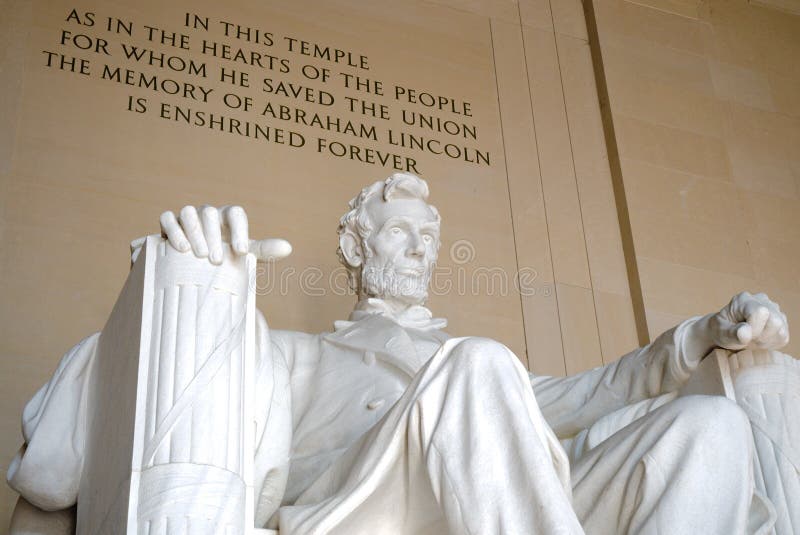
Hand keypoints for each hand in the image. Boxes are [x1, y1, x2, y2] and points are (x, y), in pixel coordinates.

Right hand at [159, 205, 291, 264]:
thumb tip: (289, 248)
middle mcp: (207, 213)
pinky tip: (181, 249)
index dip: (240, 230)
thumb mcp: (242, 254)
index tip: (242, 252)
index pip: (235, 213)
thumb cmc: (222, 257)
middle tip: (216, 260)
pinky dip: (174, 231)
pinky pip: (168, 218)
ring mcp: (187, 216)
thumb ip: (263, 250)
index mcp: (227, 218)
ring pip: (189, 213)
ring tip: (200, 256)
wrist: (191, 265)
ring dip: (194, 232)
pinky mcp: (168, 223)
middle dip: (214, 236)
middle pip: (211, 213)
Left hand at [709, 292, 789, 350]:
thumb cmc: (721, 331)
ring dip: (765, 340)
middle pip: (775, 322)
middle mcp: (762, 300)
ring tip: (751, 338)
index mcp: (744, 300)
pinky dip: (771, 343)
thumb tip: (745, 333)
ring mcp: (774, 309)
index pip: (760, 312)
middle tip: (746, 338)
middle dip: (760, 336)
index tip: (742, 334)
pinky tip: (758, 340)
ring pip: (781, 330)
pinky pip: (783, 337)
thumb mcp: (720, 333)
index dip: (754, 328)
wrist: (726, 332)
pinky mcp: (781, 321)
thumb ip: (731, 333)